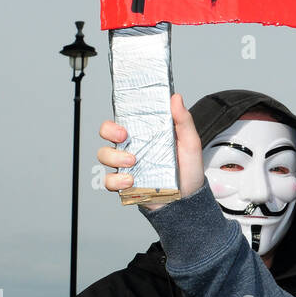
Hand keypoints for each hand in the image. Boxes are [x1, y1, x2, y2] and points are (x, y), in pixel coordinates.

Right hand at [97, 93, 204, 209]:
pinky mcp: (124, 183)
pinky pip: (108, 181)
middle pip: (106, 134)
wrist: (188, 198)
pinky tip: (130, 180)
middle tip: (124, 137)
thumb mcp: (190, 142)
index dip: (116, 119)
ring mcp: (126, 166)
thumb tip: (176, 98)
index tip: (124, 125)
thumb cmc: (188, 169)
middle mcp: (132, 148)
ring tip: (132, 162)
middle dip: (109, 132)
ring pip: (104, 155)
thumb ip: (183, 120)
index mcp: (145, 135)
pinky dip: (115, 180)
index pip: (123, 120)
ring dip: (114, 157)